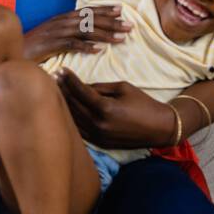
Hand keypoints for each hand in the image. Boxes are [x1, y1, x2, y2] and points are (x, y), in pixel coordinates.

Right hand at [22, 5, 131, 61]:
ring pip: (86, 31)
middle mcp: (61, 22)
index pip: (87, 11)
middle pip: (91, 20)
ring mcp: (56, 32)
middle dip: (112, 22)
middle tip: (130, 26)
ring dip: (105, 34)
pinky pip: (71, 44)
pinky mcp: (51, 44)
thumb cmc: (32, 44)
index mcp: (62, 17)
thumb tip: (82, 33)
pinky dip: (86, 47)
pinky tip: (99, 50)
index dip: (104, 10)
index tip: (120, 10)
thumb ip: (66, 31)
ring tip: (121, 38)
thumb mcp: (51, 34)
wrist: (12, 49)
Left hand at [58, 72, 176, 149]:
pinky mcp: (99, 143)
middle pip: (73, 104)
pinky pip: (79, 129)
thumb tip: (81, 86)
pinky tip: (66, 109)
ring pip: (73, 118)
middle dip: (63, 90)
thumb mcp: (123, 88)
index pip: (80, 91)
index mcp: (105, 108)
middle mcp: (98, 123)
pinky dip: (71, 118)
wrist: (159, 128)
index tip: (62, 70)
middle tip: (54, 79)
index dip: (69, 79)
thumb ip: (100, 87)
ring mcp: (97, 135)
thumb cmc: (143, 104)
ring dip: (64, 104)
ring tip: (57, 92)